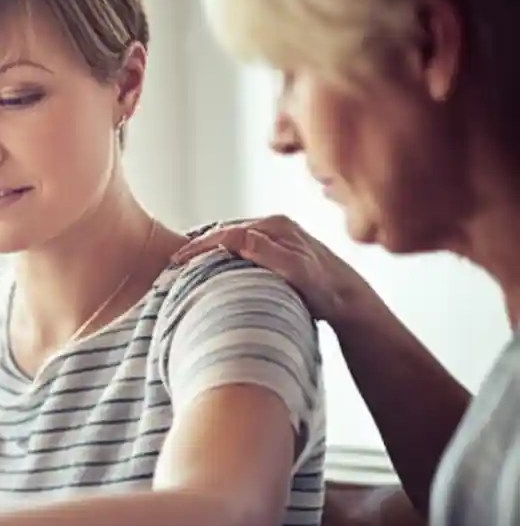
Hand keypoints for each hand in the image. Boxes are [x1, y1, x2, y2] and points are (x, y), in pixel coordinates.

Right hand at [172, 215, 376, 324]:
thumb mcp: (296, 271)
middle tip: (174, 262)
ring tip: (187, 263)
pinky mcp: (278, 248)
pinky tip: (214, 265)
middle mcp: (275, 225)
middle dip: (199, 245)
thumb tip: (237, 238)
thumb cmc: (325, 290)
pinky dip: (223, 254)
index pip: (227, 233)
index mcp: (275, 226)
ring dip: (210, 249)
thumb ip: (267, 252)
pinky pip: (242, 247)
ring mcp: (277, 236)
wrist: (350, 300)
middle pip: (227, 232)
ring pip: (233, 239)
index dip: (199, 245)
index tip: (177, 260)